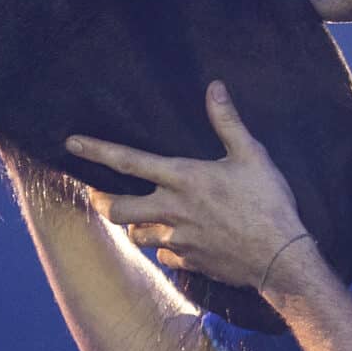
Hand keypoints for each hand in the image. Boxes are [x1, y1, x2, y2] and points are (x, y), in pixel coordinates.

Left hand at [64, 83, 312, 292]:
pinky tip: (176, 243)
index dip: (97, 150)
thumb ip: (228, 121)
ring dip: (135, 227)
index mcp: (183, 178)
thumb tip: (215, 87)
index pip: (129, 161)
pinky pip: (164, 258)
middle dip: (104, 202)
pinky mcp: (189, 263)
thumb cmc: (268, 203)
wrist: (279, 258)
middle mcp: (172, 210)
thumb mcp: (252, 155)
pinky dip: (165, 250)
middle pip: (117, 210)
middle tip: (101, 195)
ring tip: (143, 217)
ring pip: (136, 236)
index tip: (71, 144)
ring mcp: (178, 240)